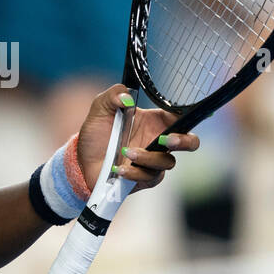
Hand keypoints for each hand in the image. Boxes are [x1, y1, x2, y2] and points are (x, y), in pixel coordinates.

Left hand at [76, 84, 198, 191]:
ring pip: (167, 162)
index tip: (184, 115)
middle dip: (185, 141)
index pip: (181, 117)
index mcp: (155, 121)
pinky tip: (119, 169)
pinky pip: (149, 178)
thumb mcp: (101, 108)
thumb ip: (113, 95)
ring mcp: (153, 161)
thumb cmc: (97, 133)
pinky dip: (135, 173)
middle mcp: (158, 141)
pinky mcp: (144, 178)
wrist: (83, 160)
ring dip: (148, 158)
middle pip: (189, 142)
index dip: (189, 115)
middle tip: (168, 140)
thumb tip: (126, 96)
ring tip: (127, 152)